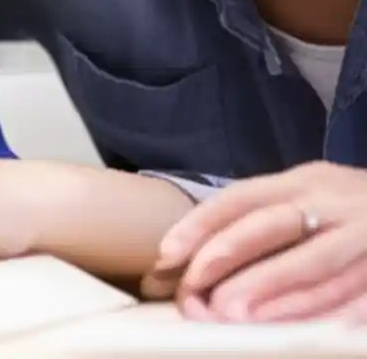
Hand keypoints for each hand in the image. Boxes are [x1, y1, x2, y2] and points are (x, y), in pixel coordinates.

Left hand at [147, 161, 366, 322]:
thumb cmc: (347, 210)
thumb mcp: (307, 197)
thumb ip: (256, 221)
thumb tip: (181, 261)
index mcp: (305, 182)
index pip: (242, 197)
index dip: (200, 225)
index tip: (167, 255)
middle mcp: (333, 204)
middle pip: (273, 225)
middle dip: (230, 256)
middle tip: (198, 291)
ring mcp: (366, 237)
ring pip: (317, 265)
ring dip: (274, 293)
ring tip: (235, 317)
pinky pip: (360, 296)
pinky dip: (334, 314)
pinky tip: (307, 332)